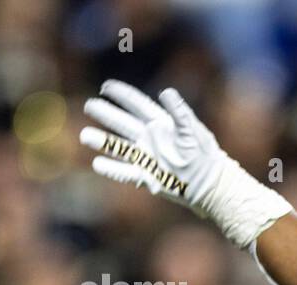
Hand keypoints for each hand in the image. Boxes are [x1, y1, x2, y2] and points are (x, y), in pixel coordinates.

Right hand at [81, 81, 289, 247]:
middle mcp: (150, 138)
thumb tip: (166, 92)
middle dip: (106, 114)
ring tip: (84, 135)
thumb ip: (180, 112)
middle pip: (123, 123)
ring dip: (103, 141)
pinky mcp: (148, 177)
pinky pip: (126, 172)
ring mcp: (147, 157)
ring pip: (120, 146)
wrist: (212, 185)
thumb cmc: (206, 156)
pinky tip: (97, 164)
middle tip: (89, 106)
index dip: (122, 95)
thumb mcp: (194, 131)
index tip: (106, 87)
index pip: (138, 105)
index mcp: (161, 124)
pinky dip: (112, 169)